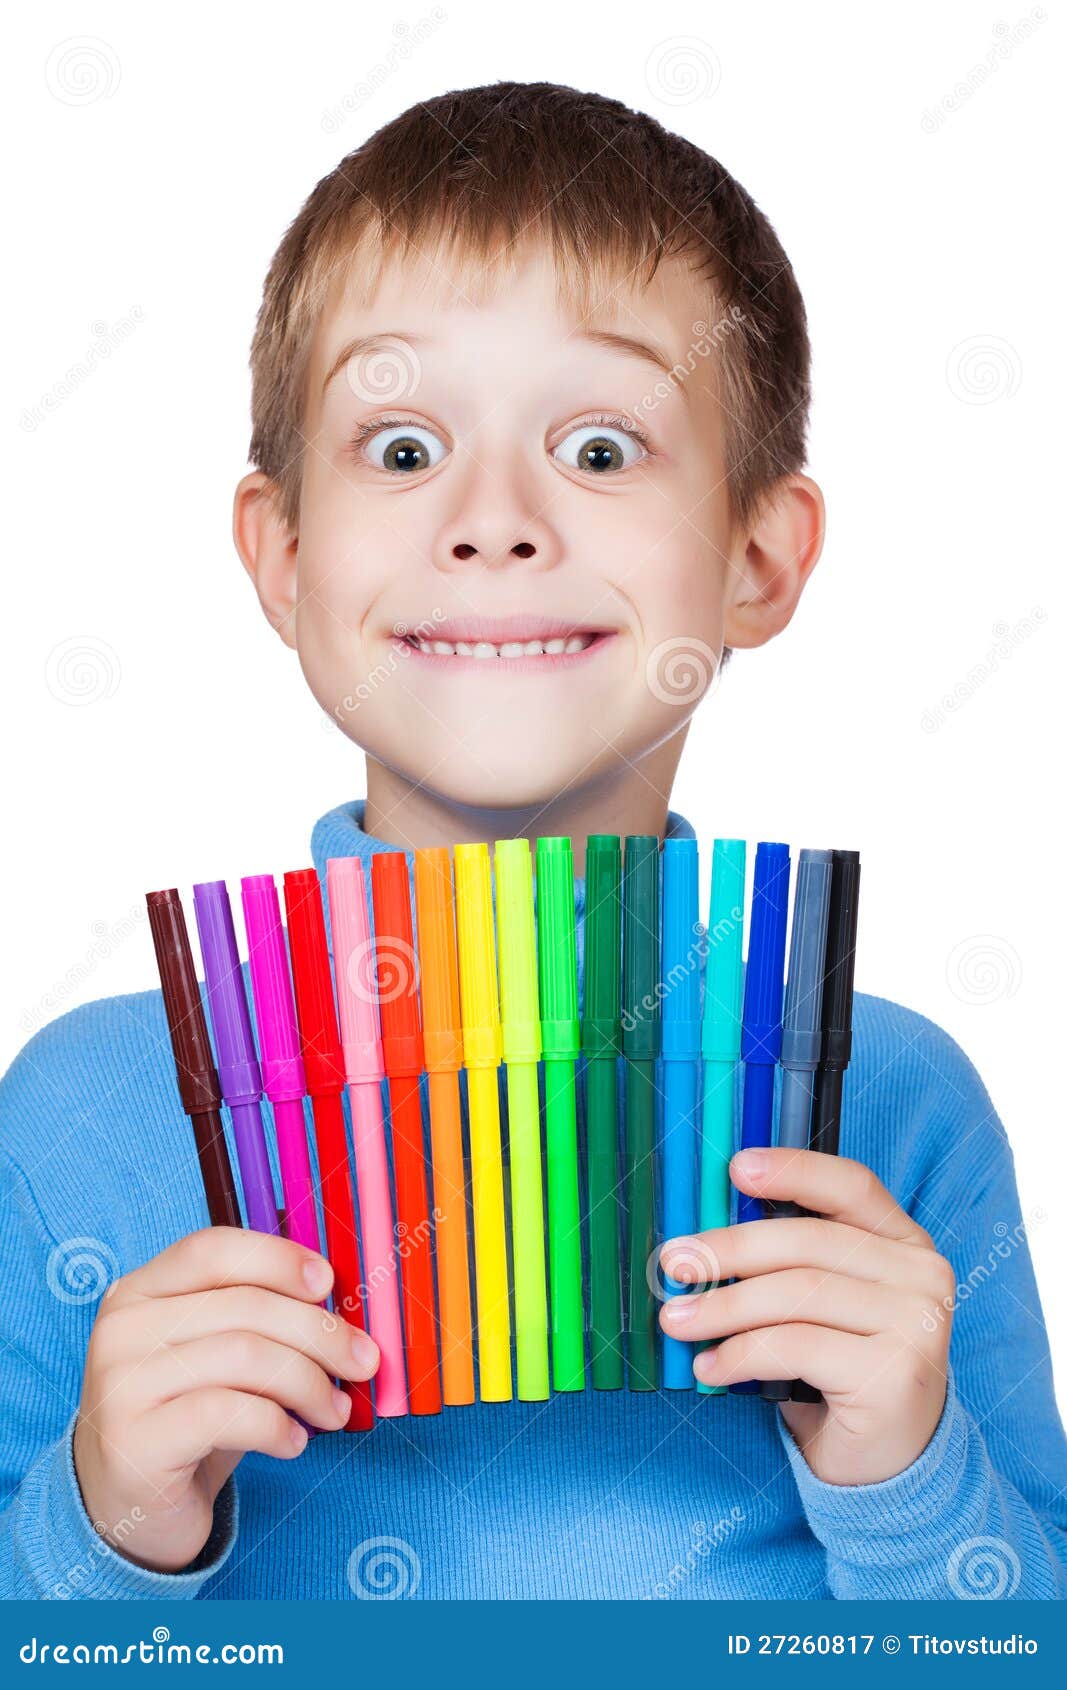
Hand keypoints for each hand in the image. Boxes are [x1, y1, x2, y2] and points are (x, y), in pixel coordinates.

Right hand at [73, 1228, 378, 1571]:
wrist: (129, 1511)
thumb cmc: (188, 1421)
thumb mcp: (218, 1358)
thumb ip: (260, 1321)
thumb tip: (343, 1308)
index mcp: (140, 1291)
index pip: (213, 1250)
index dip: (277, 1259)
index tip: (328, 1284)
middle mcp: (122, 1329)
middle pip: (244, 1305)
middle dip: (319, 1333)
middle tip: (365, 1360)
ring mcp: (121, 1385)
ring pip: (245, 1357)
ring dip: (309, 1384)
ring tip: (334, 1411)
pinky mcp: (135, 1443)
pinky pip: (230, 1414)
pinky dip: (278, 1426)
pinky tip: (293, 1443)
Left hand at [660, 1148, 954, 1484]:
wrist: (886, 1466)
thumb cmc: (842, 1372)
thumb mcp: (825, 1305)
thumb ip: (792, 1261)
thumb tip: (704, 1233)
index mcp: (906, 1244)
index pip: (852, 1186)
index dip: (793, 1169)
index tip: (736, 1168)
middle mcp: (922, 1276)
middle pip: (809, 1243)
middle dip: (730, 1250)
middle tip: (675, 1264)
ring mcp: (916, 1325)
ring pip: (795, 1294)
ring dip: (722, 1308)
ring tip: (677, 1321)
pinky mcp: (893, 1374)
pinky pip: (795, 1347)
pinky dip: (740, 1354)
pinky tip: (710, 1368)